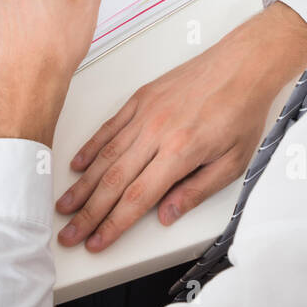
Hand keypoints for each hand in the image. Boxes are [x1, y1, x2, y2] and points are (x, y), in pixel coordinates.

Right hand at [55, 2, 306, 250]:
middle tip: (70, 232)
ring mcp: (145, 114)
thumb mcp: (232, 162)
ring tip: (65, 205)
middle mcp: (156, 133)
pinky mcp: (140, 98)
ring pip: (105, 155)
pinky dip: (91, 147)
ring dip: (83, 185)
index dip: (113, 224)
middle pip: (113, 181)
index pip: (137, 198)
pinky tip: (78, 164)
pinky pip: (109, 127)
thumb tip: (167, 214)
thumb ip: (197, 191)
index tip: (97, 241)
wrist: (241, 65)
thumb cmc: (240, 110)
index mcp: (180, 152)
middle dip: (88, 213)